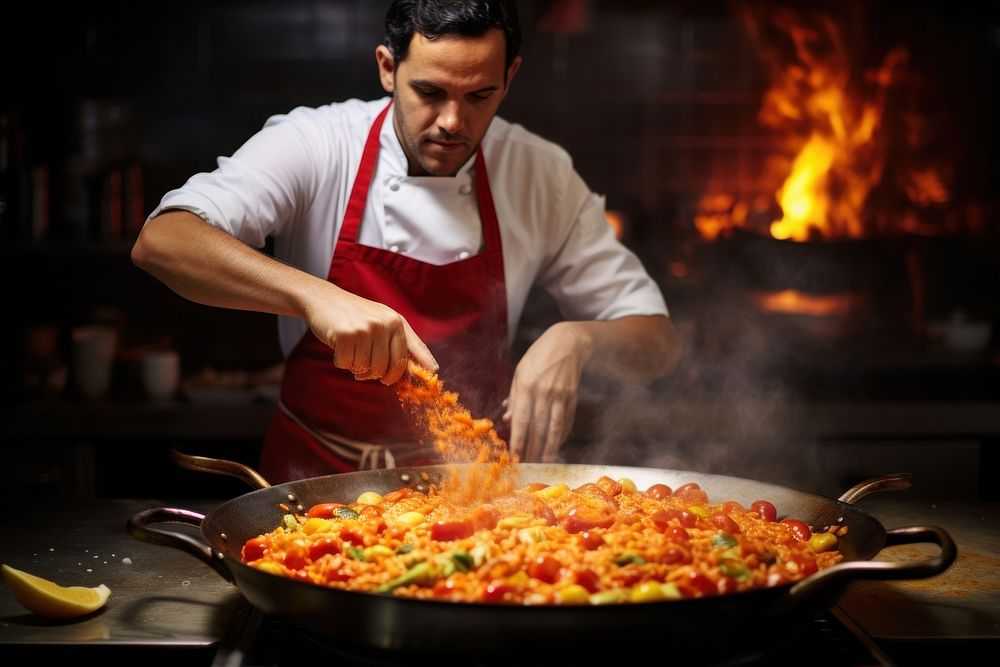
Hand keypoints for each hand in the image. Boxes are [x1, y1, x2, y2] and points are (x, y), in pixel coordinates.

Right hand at [305, 284, 436, 384]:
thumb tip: (428, 366)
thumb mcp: (382, 320)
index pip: (410, 352)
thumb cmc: (355, 315)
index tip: (434, 372)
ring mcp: (365, 329)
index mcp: (396, 321)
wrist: (323, 299)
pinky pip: (346, 365)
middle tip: (364, 365)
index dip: (420, 364)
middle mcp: (384, 324)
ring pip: (365, 369)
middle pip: (385, 368)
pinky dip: (341, 361)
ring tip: (351, 349)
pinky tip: (338, 346)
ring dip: (355, 367)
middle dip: (374, 373)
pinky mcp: (346, 335)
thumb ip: (401, 341)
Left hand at [503, 322, 589, 461]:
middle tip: (528, 465)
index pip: (522, 420)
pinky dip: (562, 435)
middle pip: (538, 428)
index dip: (518, 440)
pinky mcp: (572, 397)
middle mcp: (544, 392)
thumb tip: (509, 419)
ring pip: (555, 428)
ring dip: (549, 448)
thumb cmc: (539, 356)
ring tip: (544, 462)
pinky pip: (567, 421)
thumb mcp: (521, 371)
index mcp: (527, 385)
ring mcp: (560, 396)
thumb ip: (514, 396)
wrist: (568, 343)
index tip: (514, 455)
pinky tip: (557, 446)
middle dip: (533, 449)